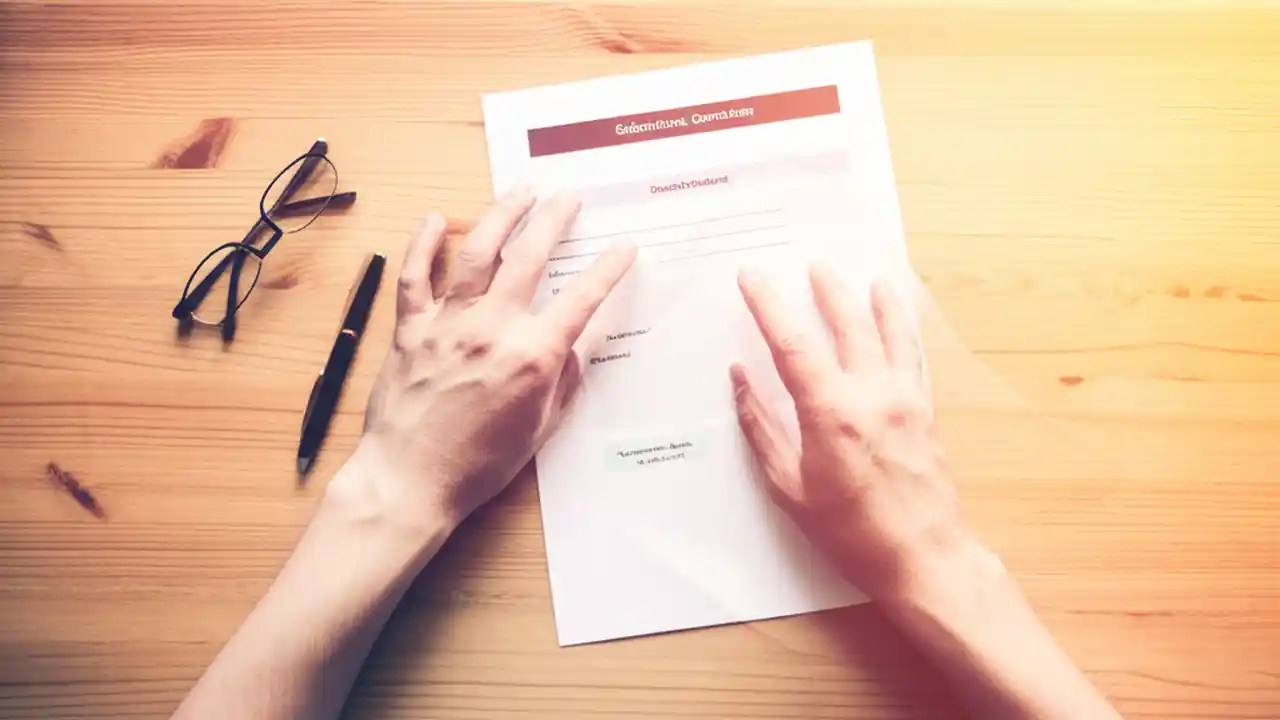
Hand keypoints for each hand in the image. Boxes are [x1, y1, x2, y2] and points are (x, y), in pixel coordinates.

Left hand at [333, 188, 635, 531]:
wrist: (411, 480)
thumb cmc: (479, 464)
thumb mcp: (540, 429)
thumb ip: (563, 382)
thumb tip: (574, 348)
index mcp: (532, 356)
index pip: (582, 299)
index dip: (608, 269)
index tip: (624, 247)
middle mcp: (492, 328)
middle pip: (529, 257)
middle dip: (554, 219)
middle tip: (568, 198)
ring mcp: (448, 323)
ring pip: (477, 251)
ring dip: (501, 215)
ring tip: (520, 191)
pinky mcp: (411, 329)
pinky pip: (415, 276)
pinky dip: (422, 244)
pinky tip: (434, 220)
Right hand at [731, 265, 984, 602]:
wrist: (924, 559)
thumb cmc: (851, 533)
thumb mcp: (790, 489)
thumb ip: (762, 429)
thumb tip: (740, 380)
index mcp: (830, 412)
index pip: (792, 342)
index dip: (768, 304)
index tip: (752, 277)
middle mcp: (871, 395)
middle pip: (846, 323)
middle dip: (824, 289)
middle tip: (808, 265)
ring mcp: (904, 400)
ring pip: (888, 332)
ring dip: (871, 299)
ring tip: (859, 275)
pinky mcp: (925, 411)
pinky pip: (915, 356)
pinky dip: (905, 328)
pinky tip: (899, 312)